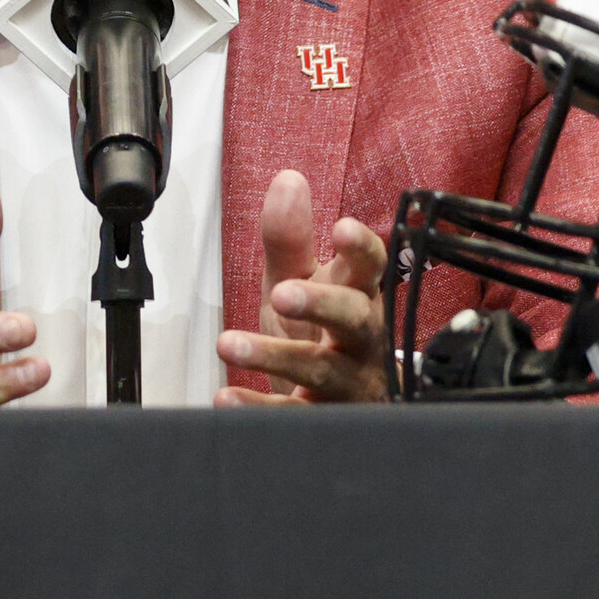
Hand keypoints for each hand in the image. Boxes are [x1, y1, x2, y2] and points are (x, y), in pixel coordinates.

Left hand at [217, 169, 388, 405]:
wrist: (340, 402)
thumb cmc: (320, 332)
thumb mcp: (300, 281)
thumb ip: (290, 237)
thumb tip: (288, 179)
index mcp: (359, 295)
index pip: (371, 266)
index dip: (361, 248)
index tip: (342, 228)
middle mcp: (362, 339)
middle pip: (354, 319)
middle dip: (321, 304)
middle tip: (283, 293)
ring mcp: (348, 383)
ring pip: (321, 370)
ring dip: (274, 356)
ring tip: (228, 343)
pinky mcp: (326, 418)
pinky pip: (295, 416)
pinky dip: (259, 406)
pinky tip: (227, 398)